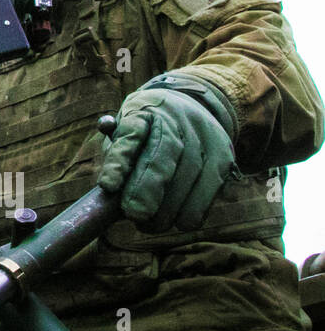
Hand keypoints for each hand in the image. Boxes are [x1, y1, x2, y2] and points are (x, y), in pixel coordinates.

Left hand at [97, 73, 237, 232]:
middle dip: (145, 192)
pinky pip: (209, 192)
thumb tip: (107, 186)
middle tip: (133, 215)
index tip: (108, 187)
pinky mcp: (224, 157)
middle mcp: (177, 120)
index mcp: (144, 110)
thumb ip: (115, 152)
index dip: (118, 162)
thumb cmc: (148, 127)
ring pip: (187, 180)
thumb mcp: (126, 127)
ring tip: (148, 224)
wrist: (192, 107)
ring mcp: (204, 138)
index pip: (129, 135)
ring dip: (167, 210)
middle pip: (161, 159)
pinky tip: (176, 221)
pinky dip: (191, 212)